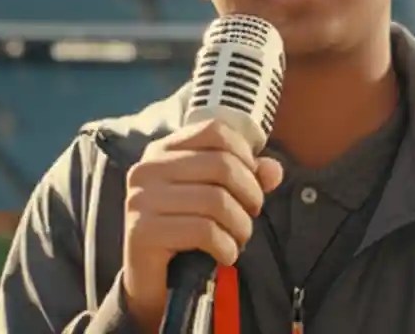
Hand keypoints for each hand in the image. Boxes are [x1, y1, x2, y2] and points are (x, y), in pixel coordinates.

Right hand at [120, 119, 283, 332]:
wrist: (152, 283)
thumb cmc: (186, 233)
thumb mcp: (217, 199)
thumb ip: (246, 178)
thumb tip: (273, 170)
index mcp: (163, 150)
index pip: (215, 131)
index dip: (245, 155)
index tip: (250, 182)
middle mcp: (147, 168)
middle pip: (221, 164)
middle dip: (250, 195)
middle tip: (250, 216)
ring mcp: (140, 199)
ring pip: (216, 200)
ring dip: (241, 226)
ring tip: (239, 239)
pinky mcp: (143, 232)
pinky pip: (203, 231)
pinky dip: (226, 247)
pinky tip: (225, 255)